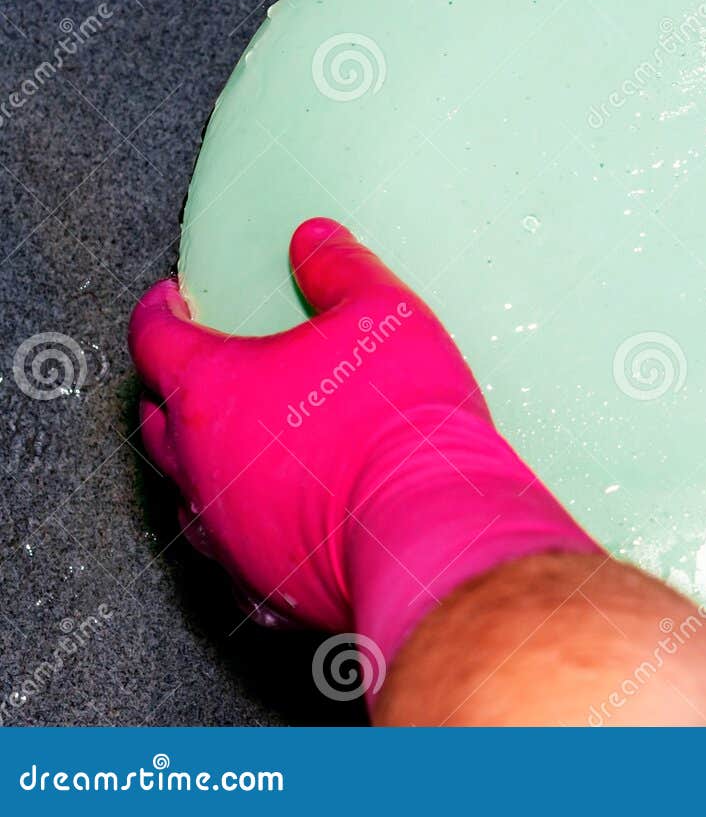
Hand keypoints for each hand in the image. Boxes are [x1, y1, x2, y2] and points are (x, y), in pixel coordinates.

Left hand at [129, 218, 593, 662]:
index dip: (160, 311)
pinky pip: (230, 557)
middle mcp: (200, 466)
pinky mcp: (259, 588)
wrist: (428, 526)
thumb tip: (313, 238)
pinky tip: (268, 524)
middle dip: (168, 389)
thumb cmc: (399, 416)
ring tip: (227, 448)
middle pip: (156, 422)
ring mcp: (224, 534)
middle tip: (191, 369)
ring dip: (199, 465)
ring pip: (186, 494)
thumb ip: (341, 269)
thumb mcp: (384, 313)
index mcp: (213, 390)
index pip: (156, 338)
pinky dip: (241, 530)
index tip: (169, 300)